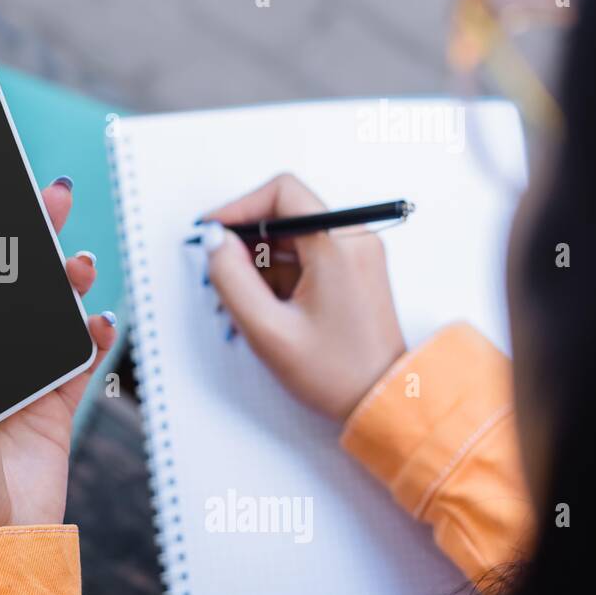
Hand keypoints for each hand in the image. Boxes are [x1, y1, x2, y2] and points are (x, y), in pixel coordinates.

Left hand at [0, 179, 117, 532]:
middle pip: (3, 288)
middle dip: (27, 243)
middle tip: (51, 198)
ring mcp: (13, 386)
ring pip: (43, 317)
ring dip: (61, 285)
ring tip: (80, 262)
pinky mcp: (49, 411)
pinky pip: (76, 361)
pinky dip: (90, 336)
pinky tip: (99, 317)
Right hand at [200, 173, 405, 421]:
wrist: (383, 402)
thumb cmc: (335, 372)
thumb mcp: (267, 329)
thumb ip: (231, 278)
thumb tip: (213, 240)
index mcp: (339, 245)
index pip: (283, 192)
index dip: (240, 207)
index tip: (212, 232)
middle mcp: (353, 240)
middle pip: (285, 213)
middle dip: (246, 242)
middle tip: (221, 275)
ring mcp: (355, 255)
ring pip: (291, 237)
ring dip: (259, 263)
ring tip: (242, 304)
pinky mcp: (351, 272)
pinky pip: (304, 257)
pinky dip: (277, 276)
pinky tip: (264, 309)